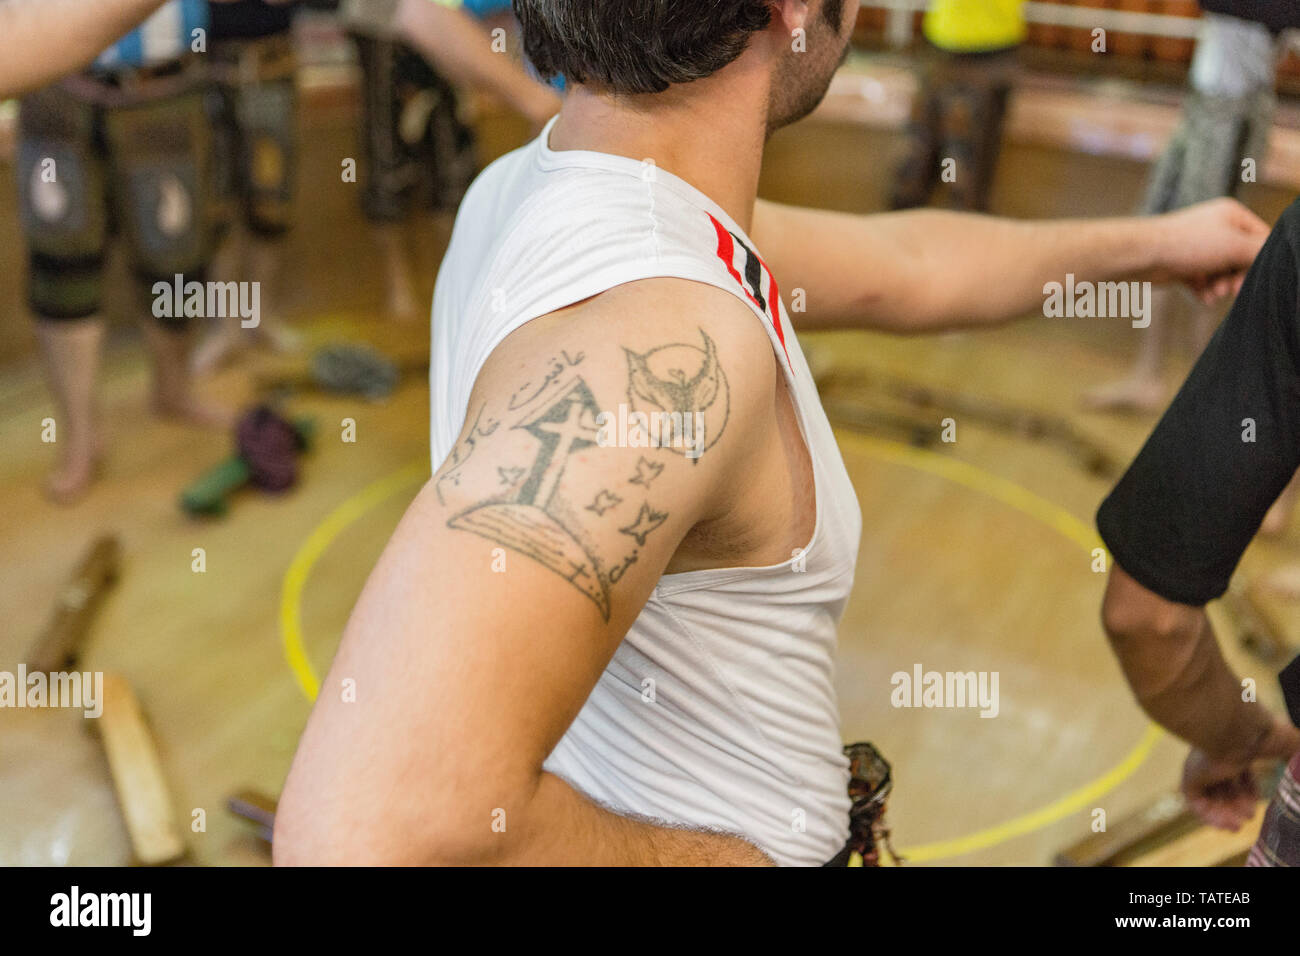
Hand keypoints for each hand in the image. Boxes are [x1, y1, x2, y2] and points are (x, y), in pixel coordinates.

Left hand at [1150, 198, 1269, 304]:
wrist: (1143, 255)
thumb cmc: (1189, 244)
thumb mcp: (1234, 246)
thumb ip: (1260, 252)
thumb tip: (1277, 257)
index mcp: (1231, 215)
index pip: (1260, 239)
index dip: (1260, 260)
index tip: (1254, 278)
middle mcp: (1216, 228)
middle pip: (1240, 258)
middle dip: (1237, 277)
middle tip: (1232, 291)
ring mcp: (1198, 247)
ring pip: (1221, 272)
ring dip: (1220, 286)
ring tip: (1213, 294)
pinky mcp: (1183, 265)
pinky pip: (1203, 280)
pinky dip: (1205, 290)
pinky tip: (1203, 298)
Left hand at [1181, 718, 1299, 828]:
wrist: (1235, 736)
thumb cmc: (1260, 739)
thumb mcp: (1285, 744)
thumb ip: (1292, 752)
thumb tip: (1299, 755)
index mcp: (1232, 748)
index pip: (1239, 775)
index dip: (1248, 793)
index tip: (1254, 808)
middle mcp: (1213, 757)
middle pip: (1225, 788)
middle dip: (1237, 806)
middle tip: (1249, 817)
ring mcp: (1200, 768)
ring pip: (1211, 797)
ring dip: (1225, 815)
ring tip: (1238, 826)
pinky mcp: (1190, 778)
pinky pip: (1196, 803)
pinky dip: (1210, 816)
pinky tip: (1226, 825)